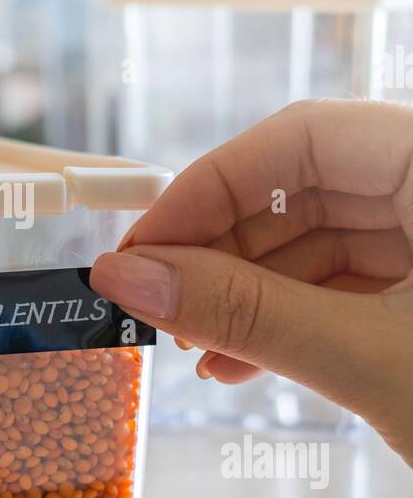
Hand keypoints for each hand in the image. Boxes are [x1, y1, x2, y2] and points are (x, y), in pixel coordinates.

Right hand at [91, 100, 412, 463]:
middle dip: (224, 252)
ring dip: (250, 295)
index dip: (211, 187)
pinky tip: (243, 360)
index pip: (303, 137)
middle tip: (155, 304)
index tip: (142, 246)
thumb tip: (129, 278)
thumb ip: (246, 312)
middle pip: (307, 188)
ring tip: (196, 347)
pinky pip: (353, 281)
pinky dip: (295, 318)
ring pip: (325, 240)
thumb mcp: (367, 357)